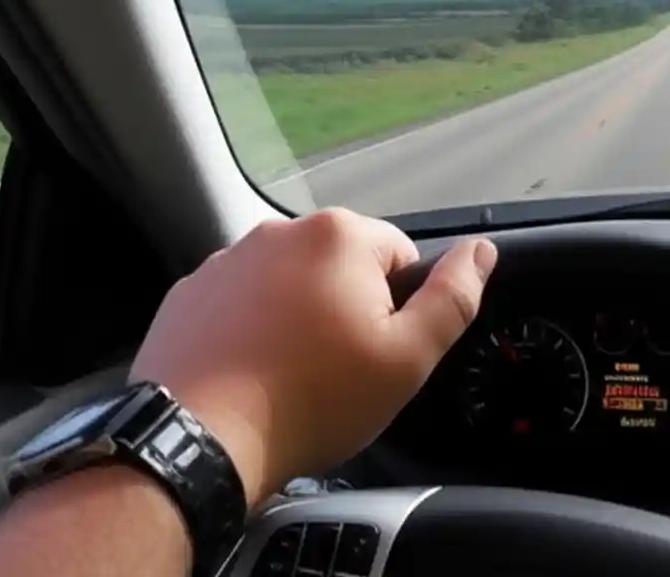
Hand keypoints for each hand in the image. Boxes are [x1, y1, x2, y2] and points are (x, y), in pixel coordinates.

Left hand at [130, 208, 495, 505]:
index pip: (400, 258)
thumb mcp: (408, 358)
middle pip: (342, 268)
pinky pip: (240, 304)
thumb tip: (481, 250)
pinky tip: (250, 375)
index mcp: (340, 236)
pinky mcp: (188, 293)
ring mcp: (226, 260)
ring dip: (298, 319)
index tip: (377, 355)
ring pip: (289, 285)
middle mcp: (279, 231)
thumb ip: (453, 297)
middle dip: (348, 311)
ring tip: (291, 378)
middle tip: (338, 372)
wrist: (201, 438)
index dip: (399, 312)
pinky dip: (251, 331)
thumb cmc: (315, 400)